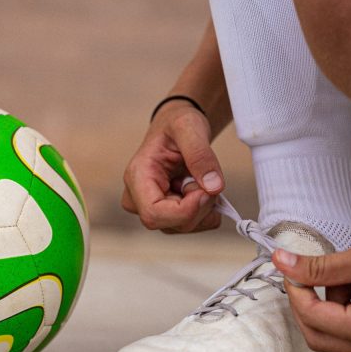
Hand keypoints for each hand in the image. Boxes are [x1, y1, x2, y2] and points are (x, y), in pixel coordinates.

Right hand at [120, 101, 225, 233]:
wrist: (175, 129)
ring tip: (201, 178)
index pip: (153, 214)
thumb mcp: (188, 127)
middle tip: (206, 177)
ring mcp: (153, 208)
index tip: (206, 191)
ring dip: (205, 206)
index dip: (185, 210)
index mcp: (137, 177)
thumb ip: (200, 155)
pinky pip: (195, 225)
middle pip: (172, 223)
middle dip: (200, 205)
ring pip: (185, 226)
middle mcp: (139, 198)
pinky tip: (202, 188)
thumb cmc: (175, 125)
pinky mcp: (168, 215)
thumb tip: (213, 187)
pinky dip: (208, 210)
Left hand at [271, 216, 350, 351]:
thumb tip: (282, 263)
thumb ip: (319, 266)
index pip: (314, 320)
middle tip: (310, 270)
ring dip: (332, 302)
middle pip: (320, 336)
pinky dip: (349, 305)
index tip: (290, 266)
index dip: (296, 292)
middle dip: (309, 303)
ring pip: (337, 332)